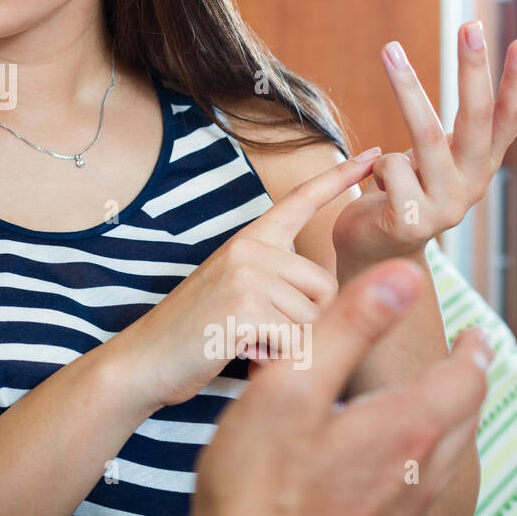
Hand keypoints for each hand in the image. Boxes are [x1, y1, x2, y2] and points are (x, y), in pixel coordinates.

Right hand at [111, 149, 381, 411]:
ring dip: (290, 345)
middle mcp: (249, 249)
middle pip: (325, 287)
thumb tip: (326, 292)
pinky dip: (278, 360)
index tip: (372, 155)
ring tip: (249, 343)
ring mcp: (246, 275)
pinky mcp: (245, 308)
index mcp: (249, 240)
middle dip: (306, 322)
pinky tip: (245, 354)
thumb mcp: (236, 290)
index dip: (337, 178)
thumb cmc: (196, 333)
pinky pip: (296, 342)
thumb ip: (276, 278)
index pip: (300, 201)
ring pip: (314, 319)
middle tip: (261, 333)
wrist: (144, 359)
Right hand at [186, 257, 491, 515]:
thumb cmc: (256, 480)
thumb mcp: (292, 384)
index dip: (473, 350)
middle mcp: (418, 473)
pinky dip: (426, 454)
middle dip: (466, 382)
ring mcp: (403, 509)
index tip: (474, 332)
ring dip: (449, 419)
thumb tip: (401, 275)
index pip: (466, 380)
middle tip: (460, 358)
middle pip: (465, 418)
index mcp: (404, 429)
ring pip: (448, 455)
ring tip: (433, 399)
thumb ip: (348, 326)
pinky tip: (396, 456)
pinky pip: (426, 485)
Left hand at [332, 23, 516, 268]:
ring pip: (425, 135)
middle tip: (469, 24)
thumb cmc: (409, 197)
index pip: (506, 119)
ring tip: (390, 48)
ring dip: (408, 88)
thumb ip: (487, 137)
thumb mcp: (450, 164)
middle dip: (473, 71)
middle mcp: (469, 186)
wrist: (375, 254)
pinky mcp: (410, 220)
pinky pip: (391, 167)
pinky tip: (372, 176)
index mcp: (480, 167)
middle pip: (474, 120)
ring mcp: (443, 205)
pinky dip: (377, 161)